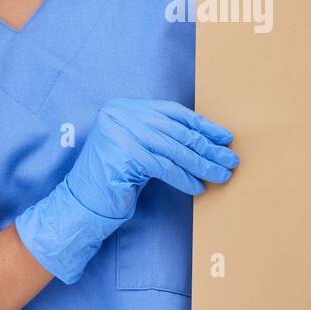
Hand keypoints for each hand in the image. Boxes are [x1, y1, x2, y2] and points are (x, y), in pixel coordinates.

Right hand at [15, 99, 238, 283]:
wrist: (81, 203)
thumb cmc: (113, 178)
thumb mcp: (138, 148)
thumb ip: (160, 135)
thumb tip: (207, 138)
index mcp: (122, 106)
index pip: (172, 112)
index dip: (201, 124)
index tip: (223, 136)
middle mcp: (120, 114)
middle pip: (175, 131)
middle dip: (207, 146)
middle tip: (229, 158)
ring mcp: (121, 133)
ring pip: (174, 149)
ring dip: (202, 165)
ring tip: (221, 175)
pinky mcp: (125, 155)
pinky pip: (164, 167)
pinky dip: (184, 179)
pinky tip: (198, 187)